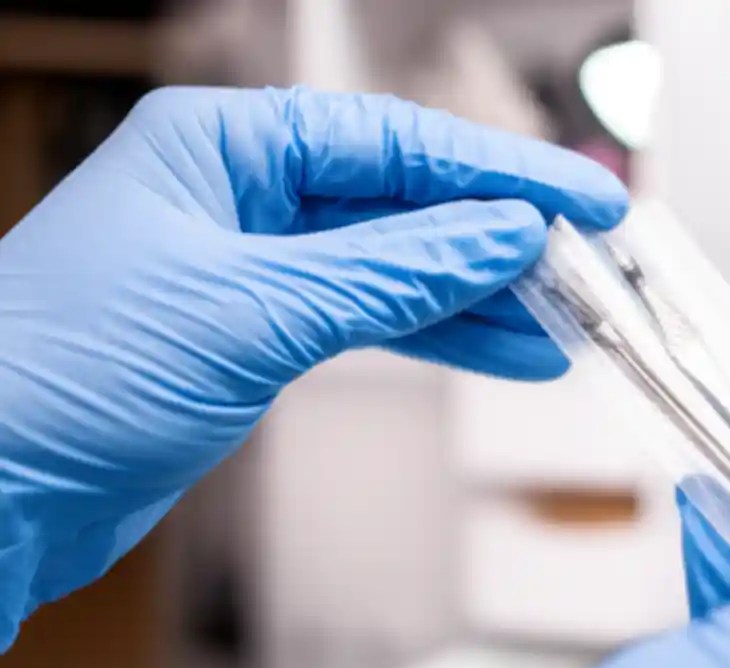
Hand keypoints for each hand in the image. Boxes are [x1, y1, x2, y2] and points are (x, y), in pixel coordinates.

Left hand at [0, 86, 626, 649]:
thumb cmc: (55, 375)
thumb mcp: (254, 308)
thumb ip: (392, 270)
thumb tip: (500, 236)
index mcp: (222, 144)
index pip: (396, 142)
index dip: (502, 172)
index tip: (581, 197)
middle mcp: (239, 192)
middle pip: (404, 201)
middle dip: (499, 238)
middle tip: (585, 265)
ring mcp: (250, 263)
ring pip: (396, 264)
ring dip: (480, 296)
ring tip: (561, 322)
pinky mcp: (255, 331)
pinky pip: (369, 315)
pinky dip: (434, 334)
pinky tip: (500, 349)